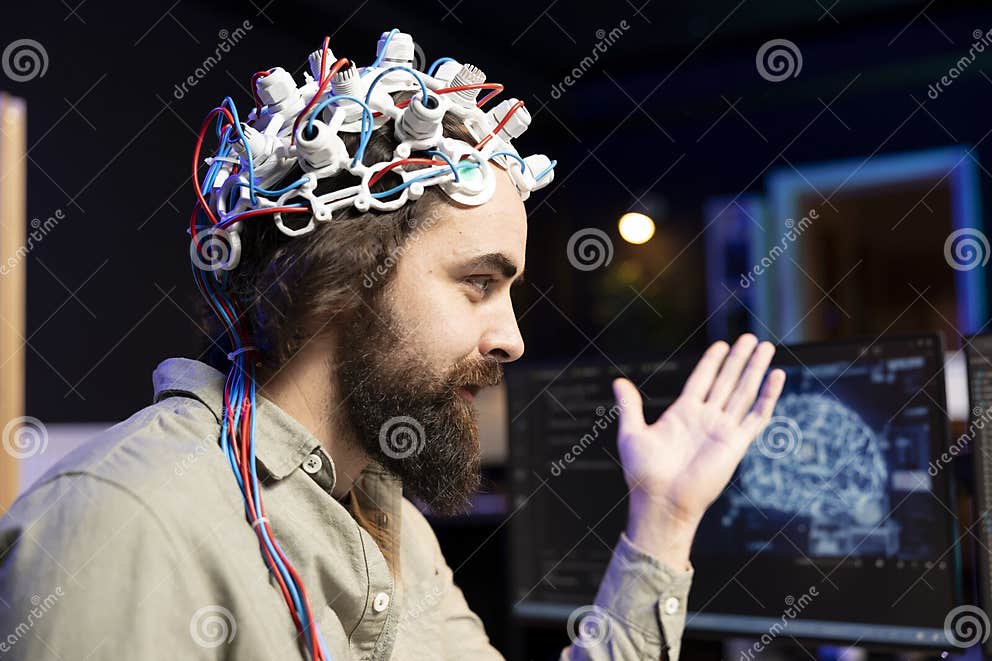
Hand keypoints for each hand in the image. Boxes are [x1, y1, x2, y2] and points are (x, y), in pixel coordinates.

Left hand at [612, 334, 785, 568]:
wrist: (660, 501)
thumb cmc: (643, 474)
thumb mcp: (632, 433)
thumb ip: (630, 406)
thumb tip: (618, 381)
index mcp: (683, 414)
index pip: (702, 380)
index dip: (712, 362)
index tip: (721, 344)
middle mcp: (706, 418)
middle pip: (726, 381)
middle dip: (738, 359)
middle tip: (750, 337)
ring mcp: (723, 429)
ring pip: (743, 392)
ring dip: (754, 369)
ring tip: (765, 346)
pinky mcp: (736, 443)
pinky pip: (757, 416)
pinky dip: (768, 396)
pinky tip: (776, 376)